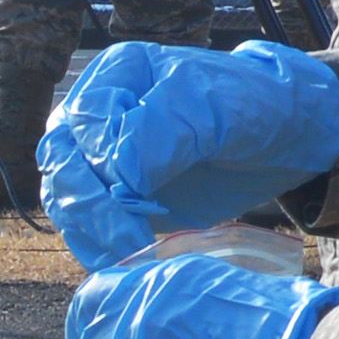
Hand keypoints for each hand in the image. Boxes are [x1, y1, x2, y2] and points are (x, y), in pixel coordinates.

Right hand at [40, 39, 338, 265]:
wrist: (277, 139)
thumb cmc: (249, 109)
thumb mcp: (213, 109)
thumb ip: (159, 132)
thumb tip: (116, 176)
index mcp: (116, 74)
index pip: (85, 122)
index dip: (105, 161)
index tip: (142, 195)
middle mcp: (95, 112)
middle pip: (61, 160)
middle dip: (92, 206)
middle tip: (130, 243)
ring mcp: (97, 156)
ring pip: (64, 195)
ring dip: (91, 231)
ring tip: (131, 258)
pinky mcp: (109, 195)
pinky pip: (82, 223)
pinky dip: (97, 246)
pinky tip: (125, 264)